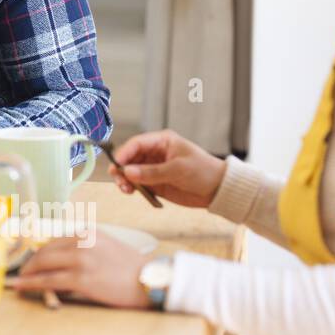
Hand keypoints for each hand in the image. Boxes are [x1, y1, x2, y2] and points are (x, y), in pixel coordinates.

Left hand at [9, 235, 150, 308]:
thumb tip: (59, 262)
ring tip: (17, 281)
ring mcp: (81, 259)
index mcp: (87, 232)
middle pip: (45, 250)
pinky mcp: (82, 278)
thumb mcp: (106, 247)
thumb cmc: (131, 269)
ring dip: (27, 273)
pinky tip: (22, 287)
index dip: (39, 253)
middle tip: (19, 272)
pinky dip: (32, 283)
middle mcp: (82, 241)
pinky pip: (49, 280)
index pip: (54, 241)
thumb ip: (83, 249)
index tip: (30, 260)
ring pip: (43, 264)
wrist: (152, 279)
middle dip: (29, 262)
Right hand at [109, 129, 225, 208]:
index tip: (116, 164)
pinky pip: (137, 184)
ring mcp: (153, 169)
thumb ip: (152, 172)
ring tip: (126, 189)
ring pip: (130, 172)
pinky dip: (131, 188)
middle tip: (119, 179)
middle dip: (121, 168)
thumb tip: (128, 172)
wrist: (218, 190)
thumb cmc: (204, 171)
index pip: (136, 144)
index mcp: (162, 142)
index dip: (124, 153)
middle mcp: (154, 154)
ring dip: (124, 179)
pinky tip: (132, 192)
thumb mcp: (178, 169)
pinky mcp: (154, 183)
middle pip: (129, 158)